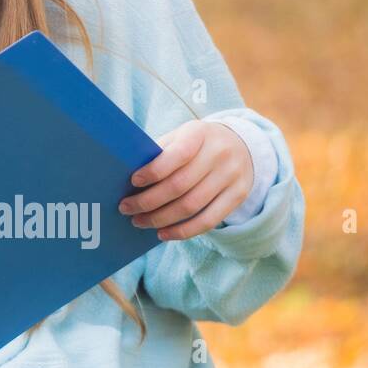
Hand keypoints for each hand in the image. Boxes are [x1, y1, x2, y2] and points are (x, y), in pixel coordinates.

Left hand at [118, 119, 254, 240]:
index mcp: (199, 133)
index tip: (133, 182)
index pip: (177, 154)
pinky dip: (183, 231)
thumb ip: (159, 153)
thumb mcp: (180, 137)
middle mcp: (219, 154)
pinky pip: (208, 220)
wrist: (240, 145)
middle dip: (148, 201)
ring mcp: (232, 176)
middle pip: (180, 185)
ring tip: (140, 222)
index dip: (154, 170)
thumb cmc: (196, 143)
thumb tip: (129, 179)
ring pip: (191, 206)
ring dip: (161, 218)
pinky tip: (163, 233)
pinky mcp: (238, 196)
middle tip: (126, 208)